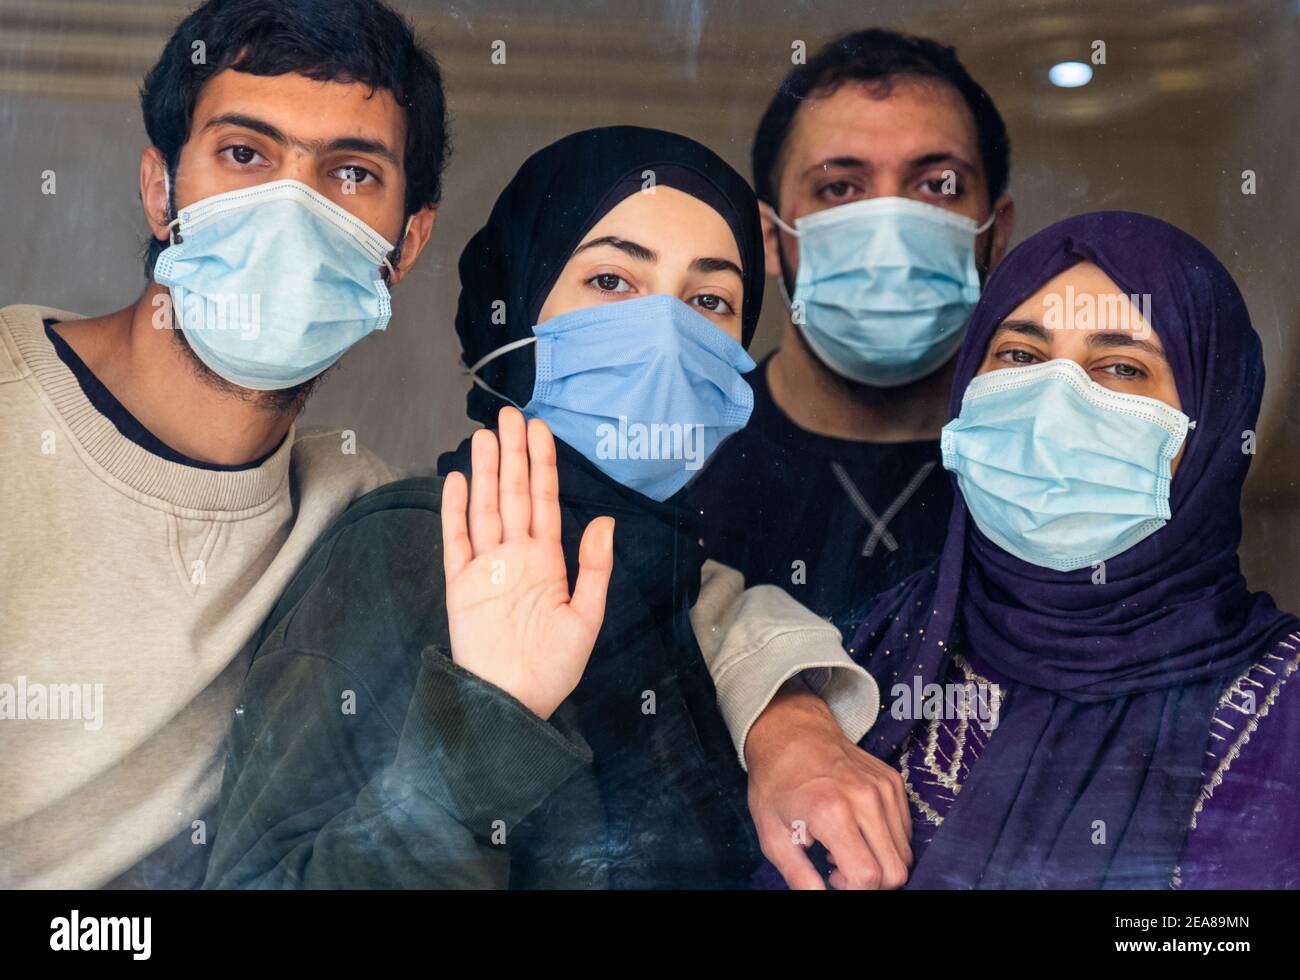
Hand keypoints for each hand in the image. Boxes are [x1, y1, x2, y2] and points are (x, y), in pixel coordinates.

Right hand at [441, 407, 614, 719]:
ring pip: (484, 508)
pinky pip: (455, 539)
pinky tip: (459, 479)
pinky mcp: (459, 583)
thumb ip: (594, 569)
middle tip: (508, 415)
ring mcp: (485, 567)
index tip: (539, 429)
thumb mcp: (586, 618)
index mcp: (547, 560)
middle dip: (512, 454)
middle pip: (512, 494)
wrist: (511, 702)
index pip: (543, 501)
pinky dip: (455, 509)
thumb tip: (604, 521)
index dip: (542, 464)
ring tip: (484, 436)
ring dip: (485, 472)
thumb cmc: (552, 668)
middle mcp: (515, 556)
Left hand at [746, 680, 912, 889]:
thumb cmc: (776, 783)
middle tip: (839, 868)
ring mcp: (885, 788)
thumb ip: (799, 876)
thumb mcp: (773, 835)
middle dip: (872, 883)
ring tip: (845, 846)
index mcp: (833, 813)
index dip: (852, 891)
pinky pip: (904, 830)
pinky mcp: (894, 782)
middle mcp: (866, 799)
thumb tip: (819, 899)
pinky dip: (886, 841)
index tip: (831, 878)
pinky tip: (856, 829)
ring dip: (879, 862)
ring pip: (905, 853)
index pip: (867, 877)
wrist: (791, 731)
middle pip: (896, 871)